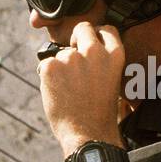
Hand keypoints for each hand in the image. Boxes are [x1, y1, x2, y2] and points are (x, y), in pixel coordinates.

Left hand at [38, 20, 124, 154]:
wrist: (88, 133)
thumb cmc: (99, 113)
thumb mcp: (111, 81)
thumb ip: (100, 62)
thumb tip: (80, 50)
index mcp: (114, 55)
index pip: (106, 30)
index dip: (96, 35)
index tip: (90, 42)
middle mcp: (94, 52)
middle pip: (81, 29)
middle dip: (76, 38)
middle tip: (72, 57)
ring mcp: (71, 58)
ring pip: (61, 54)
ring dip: (60, 67)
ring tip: (68, 91)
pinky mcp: (51, 66)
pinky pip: (45, 65)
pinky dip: (47, 77)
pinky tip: (57, 93)